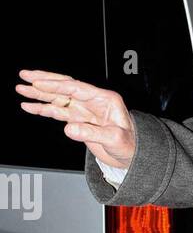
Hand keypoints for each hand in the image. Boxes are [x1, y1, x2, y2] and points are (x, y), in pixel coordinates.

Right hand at [15, 70, 136, 170]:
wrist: (132, 156)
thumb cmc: (130, 145)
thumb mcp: (114, 139)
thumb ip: (92, 133)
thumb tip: (68, 129)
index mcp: (104, 99)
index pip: (76, 87)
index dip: (56, 85)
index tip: (38, 82)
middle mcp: (93, 101)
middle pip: (64, 86)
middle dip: (43, 80)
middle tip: (24, 75)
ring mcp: (84, 110)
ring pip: (58, 98)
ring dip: (39, 94)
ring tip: (21, 89)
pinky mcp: (79, 120)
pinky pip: (58, 112)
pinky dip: (43, 109)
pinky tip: (30, 106)